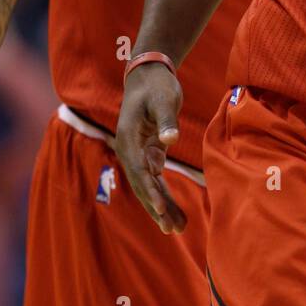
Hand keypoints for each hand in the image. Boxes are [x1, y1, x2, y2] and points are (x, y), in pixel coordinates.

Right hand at [115, 63, 186, 233]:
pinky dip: (164, 195)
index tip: (161, 209)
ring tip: (177, 229)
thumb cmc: (156, 85)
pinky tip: (174, 212)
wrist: (149, 75)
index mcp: (128, 139)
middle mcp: (129, 151)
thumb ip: (166, 120)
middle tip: (172, 229)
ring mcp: (138, 154)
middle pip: (142, 185)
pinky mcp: (149, 154)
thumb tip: (170, 140)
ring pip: (149, 187)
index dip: (149, 191)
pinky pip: (156, 180)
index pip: (138, 171)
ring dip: (161, 207)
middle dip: (157, 208)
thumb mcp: (163, 99)